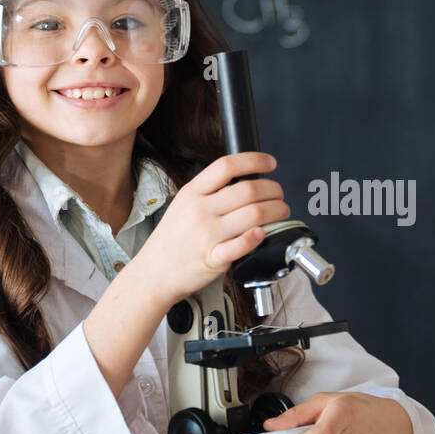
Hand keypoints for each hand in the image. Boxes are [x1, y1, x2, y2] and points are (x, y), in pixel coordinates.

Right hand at [132, 151, 289, 305]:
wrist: (154, 273)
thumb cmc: (171, 240)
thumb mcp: (182, 204)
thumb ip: (209, 191)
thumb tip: (244, 180)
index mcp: (192, 192)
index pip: (227, 166)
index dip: (254, 160)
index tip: (269, 163)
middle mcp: (200, 210)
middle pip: (248, 189)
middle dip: (274, 190)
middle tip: (280, 195)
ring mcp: (206, 235)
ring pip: (254, 214)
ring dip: (276, 211)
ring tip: (280, 212)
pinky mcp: (213, 259)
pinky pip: (241, 245)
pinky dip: (256, 237)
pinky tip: (263, 233)